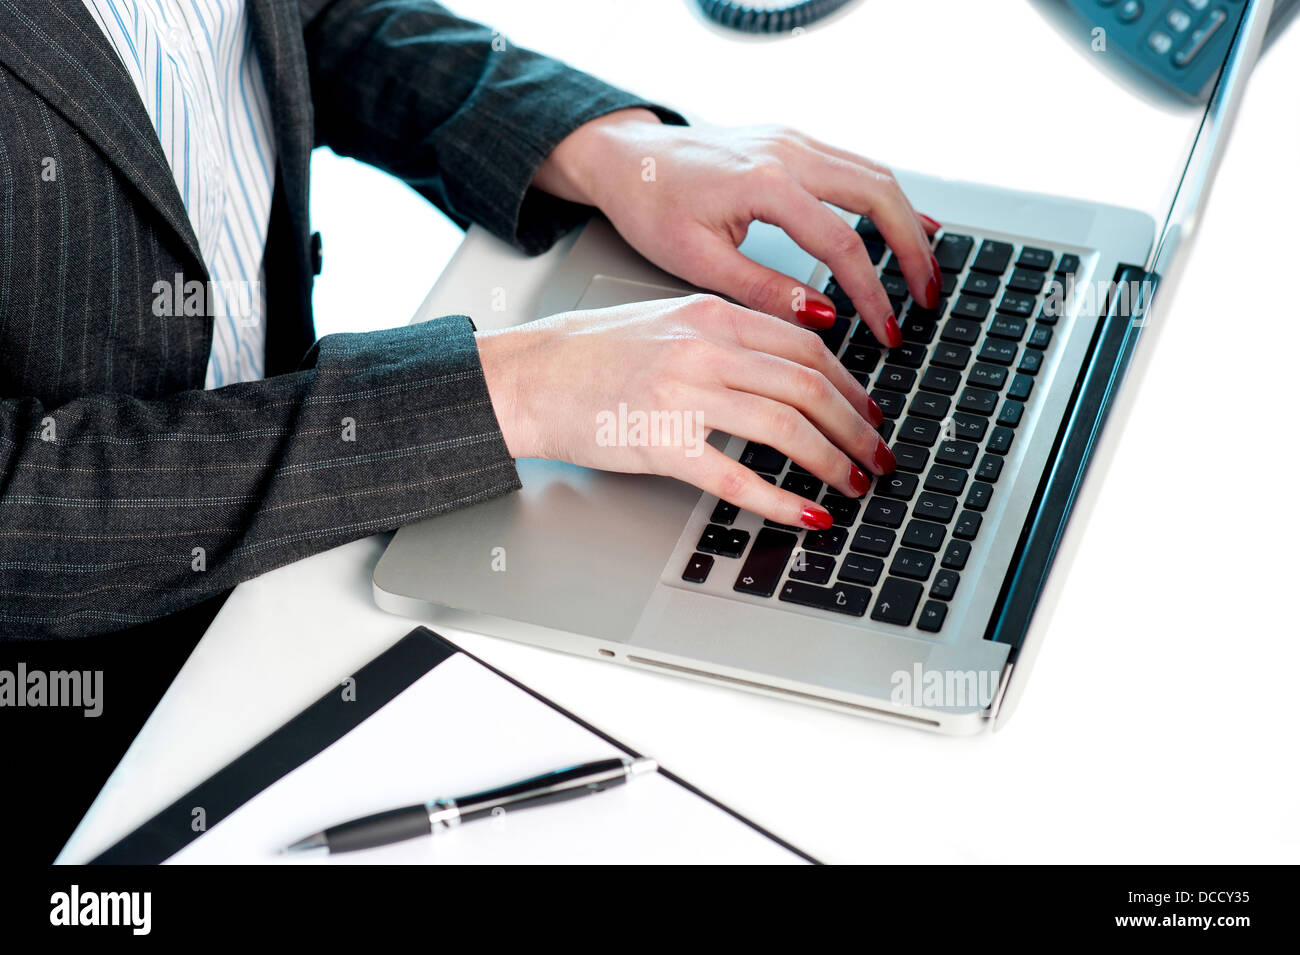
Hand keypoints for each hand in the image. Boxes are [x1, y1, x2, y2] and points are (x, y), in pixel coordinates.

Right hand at [476, 295, 894, 528]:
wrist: (527, 376)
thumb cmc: (587, 353)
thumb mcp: (667, 321)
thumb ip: (727, 337)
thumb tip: (785, 368)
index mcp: (712, 315)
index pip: (806, 348)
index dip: (852, 386)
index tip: (869, 413)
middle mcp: (705, 348)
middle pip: (809, 387)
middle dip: (857, 428)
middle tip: (879, 458)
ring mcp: (684, 395)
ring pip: (787, 427)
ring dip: (833, 461)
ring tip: (854, 486)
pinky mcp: (662, 443)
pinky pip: (738, 476)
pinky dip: (782, 500)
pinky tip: (806, 514)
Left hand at [532, 110, 940, 348]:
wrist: (625, 158)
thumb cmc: (649, 206)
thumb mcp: (696, 262)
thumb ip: (764, 291)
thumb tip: (824, 318)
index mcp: (763, 182)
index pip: (841, 244)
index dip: (872, 295)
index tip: (887, 333)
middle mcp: (787, 151)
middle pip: (879, 196)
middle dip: (912, 252)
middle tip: (929, 300)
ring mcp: (793, 140)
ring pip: (876, 174)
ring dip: (909, 222)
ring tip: (926, 272)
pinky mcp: (791, 142)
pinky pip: (857, 165)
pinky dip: (887, 198)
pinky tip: (908, 224)